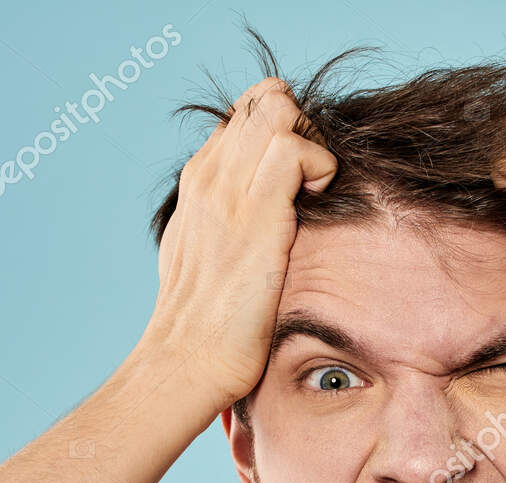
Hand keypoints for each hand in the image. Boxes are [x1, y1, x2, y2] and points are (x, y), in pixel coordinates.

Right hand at [142, 78, 336, 418]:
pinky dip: (319, 166)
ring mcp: (228, 190)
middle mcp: (210, 175)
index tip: (298, 178)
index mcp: (200, 182)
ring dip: (313, 142)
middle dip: (304, 126)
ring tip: (315, 191)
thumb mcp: (204, 258)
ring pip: (279, 108)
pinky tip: (316, 204)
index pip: (246, 115)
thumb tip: (254, 219)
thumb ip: (223, 224)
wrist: (187, 360)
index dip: (283, 131)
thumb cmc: (204, 324)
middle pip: (265, 99)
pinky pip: (296, 148)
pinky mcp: (255, 213)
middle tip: (314, 180)